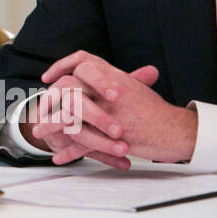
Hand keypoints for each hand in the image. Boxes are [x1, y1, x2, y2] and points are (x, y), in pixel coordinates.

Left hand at [26, 51, 198, 164]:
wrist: (178, 131)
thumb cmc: (157, 111)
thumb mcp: (136, 88)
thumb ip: (115, 80)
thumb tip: (96, 76)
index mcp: (114, 76)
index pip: (82, 60)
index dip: (62, 65)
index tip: (48, 77)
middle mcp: (110, 91)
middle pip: (69, 86)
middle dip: (49, 98)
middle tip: (39, 108)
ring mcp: (112, 114)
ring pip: (72, 115)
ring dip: (52, 125)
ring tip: (38, 132)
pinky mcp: (114, 137)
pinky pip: (85, 144)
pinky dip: (70, 152)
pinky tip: (58, 157)